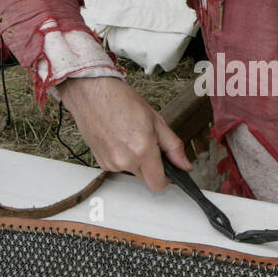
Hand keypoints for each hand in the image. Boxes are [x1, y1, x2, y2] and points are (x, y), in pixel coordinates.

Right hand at [57, 77, 191, 190]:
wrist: (92, 92)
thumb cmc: (121, 100)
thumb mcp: (156, 120)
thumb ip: (173, 146)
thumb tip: (185, 164)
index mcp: (142, 150)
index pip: (159, 184)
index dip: (167, 176)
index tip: (168, 166)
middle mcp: (125, 161)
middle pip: (146, 177)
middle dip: (151, 164)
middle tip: (148, 140)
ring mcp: (110, 163)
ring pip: (132, 171)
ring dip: (136, 160)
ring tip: (130, 136)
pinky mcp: (101, 162)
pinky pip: (119, 166)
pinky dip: (122, 156)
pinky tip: (119, 138)